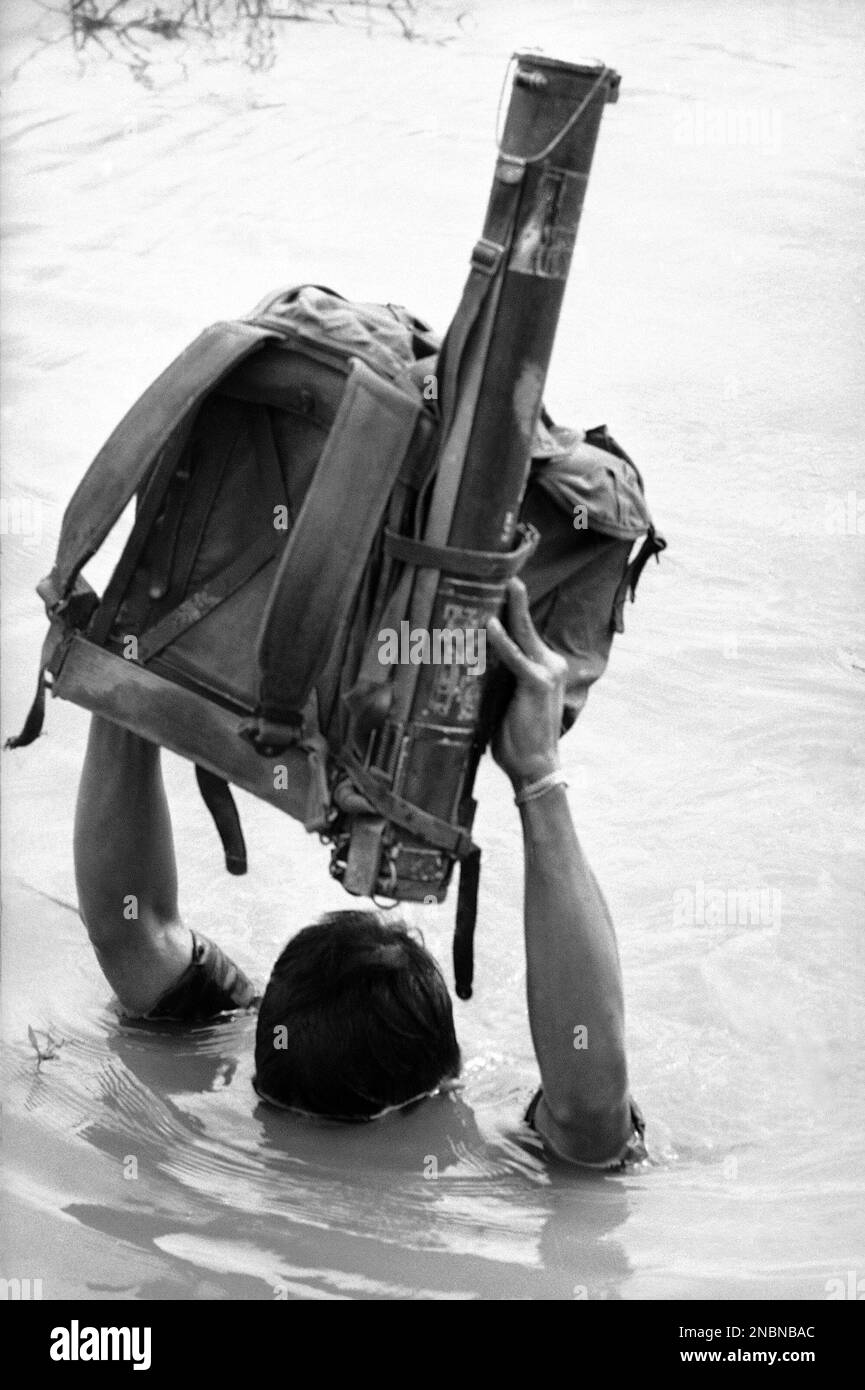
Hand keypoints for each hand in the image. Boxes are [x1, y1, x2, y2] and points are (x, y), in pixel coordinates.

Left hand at [487, 578, 567, 787]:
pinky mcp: (536, 684)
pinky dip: (503, 642)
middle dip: (516, 599)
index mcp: (542, 667)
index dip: (513, 610)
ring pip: (524, 635)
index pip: (524, 633)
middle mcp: (549, 664)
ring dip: (514, 609)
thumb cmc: (515, 737)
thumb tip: (469, 660)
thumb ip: (495, 678)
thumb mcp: (503, 700)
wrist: (534, 766)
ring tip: (508, 584)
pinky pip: (516, 659)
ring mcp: (546, 673)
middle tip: (507, 572)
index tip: (501, 587)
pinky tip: (492, 625)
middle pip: (526, 627)